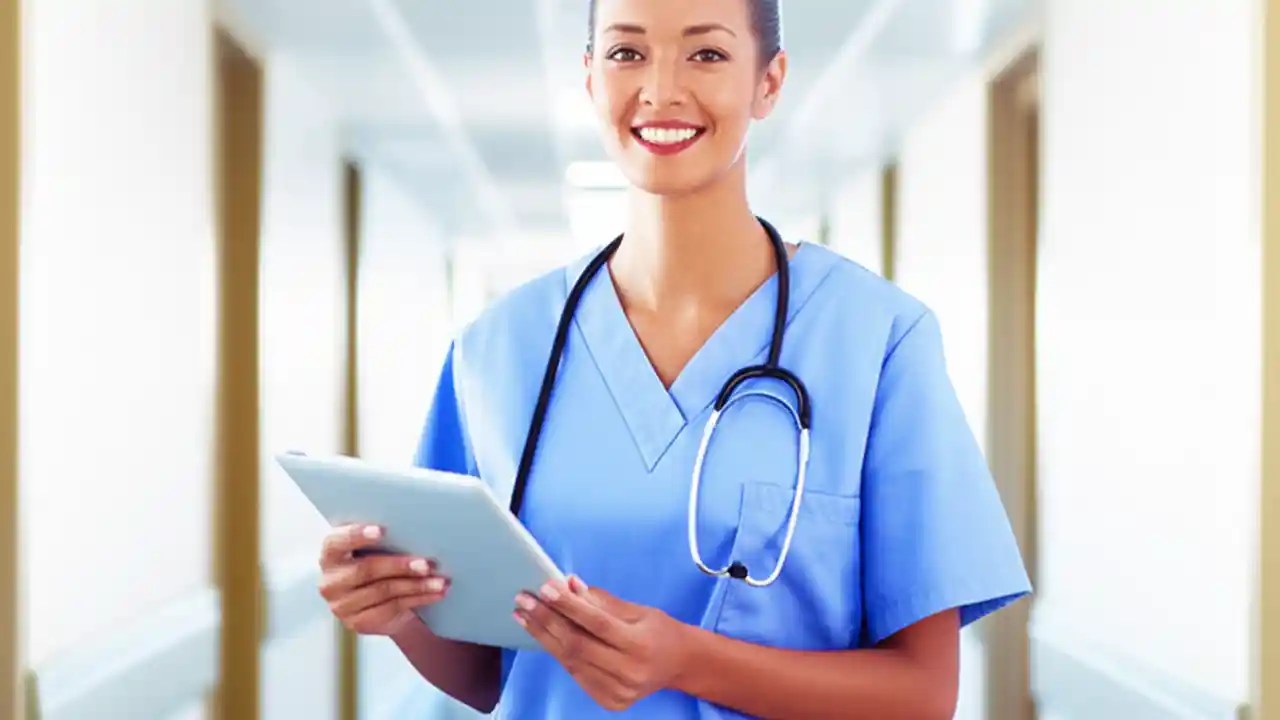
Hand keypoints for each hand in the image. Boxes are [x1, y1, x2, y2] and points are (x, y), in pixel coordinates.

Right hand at [318, 523, 449, 636]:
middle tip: (426, 564)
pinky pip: (392, 608)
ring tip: (440, 580)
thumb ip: (384, 539)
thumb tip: (416, 528)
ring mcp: (342, 606)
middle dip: (400, 566)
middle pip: (367, 570)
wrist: (379, 603)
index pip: (337, 542)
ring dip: (417, 585)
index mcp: (331, 554)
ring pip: (384, 591)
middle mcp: (331, 581)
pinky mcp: (358, 623)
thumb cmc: (378, 563)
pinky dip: (419, 599)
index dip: (357, 535)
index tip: (381, 530)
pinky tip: (435, 593)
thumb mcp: (374, 549)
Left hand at [513, 577, 691, 711]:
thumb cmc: (659, 631)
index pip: (597, 623)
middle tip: (524, 600)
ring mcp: (617, 691)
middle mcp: (629, 672)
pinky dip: (557, 652)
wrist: (679, 665)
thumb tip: (570, 584)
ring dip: (544, 635)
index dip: (569, 606)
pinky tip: (543, 634)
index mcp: (641, 644)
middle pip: (578, 644)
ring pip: (571, 661)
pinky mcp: (608, 701)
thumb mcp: (639, 610)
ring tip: (524, 615)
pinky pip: (575, 673)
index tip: (546, 588)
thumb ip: (603, 601)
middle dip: (547, 620)